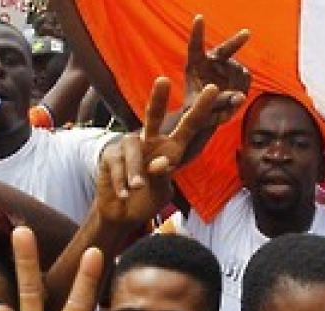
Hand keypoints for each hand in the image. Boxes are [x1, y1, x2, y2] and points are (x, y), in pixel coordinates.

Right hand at [96, 77, 220, 224]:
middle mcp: (150, 142)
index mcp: (170, 149)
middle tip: (163, 81)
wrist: (121, 215)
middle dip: (158, 99)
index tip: (213, 89)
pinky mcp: (110, 156)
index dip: (201, 109)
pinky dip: (122, 182)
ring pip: (133, 150)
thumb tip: (160, 163)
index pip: (188, 127)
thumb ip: (162, 178)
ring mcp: (129, 147)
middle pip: (153, 117)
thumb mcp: (160, 192)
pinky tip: (124, 194)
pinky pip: (117, 165)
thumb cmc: (146, 200)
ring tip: (138, 187)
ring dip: (135, 171)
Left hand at [183, 15, 249, 126]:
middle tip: (247, 34)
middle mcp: (211, 62)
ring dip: (237, 87)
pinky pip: (246, 79)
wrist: (205, 115)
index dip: (197, 33)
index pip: (195, 47)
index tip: (199, 18)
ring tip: (228, 101)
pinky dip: (243, 89)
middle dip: (236, 42)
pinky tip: (234, 96)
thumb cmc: (196, 112)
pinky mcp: (237, 72)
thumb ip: (219, 103)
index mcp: (194, 66)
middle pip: (224, 50)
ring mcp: (225, 66)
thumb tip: (240, 96)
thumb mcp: (203, 112)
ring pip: (238, 72)